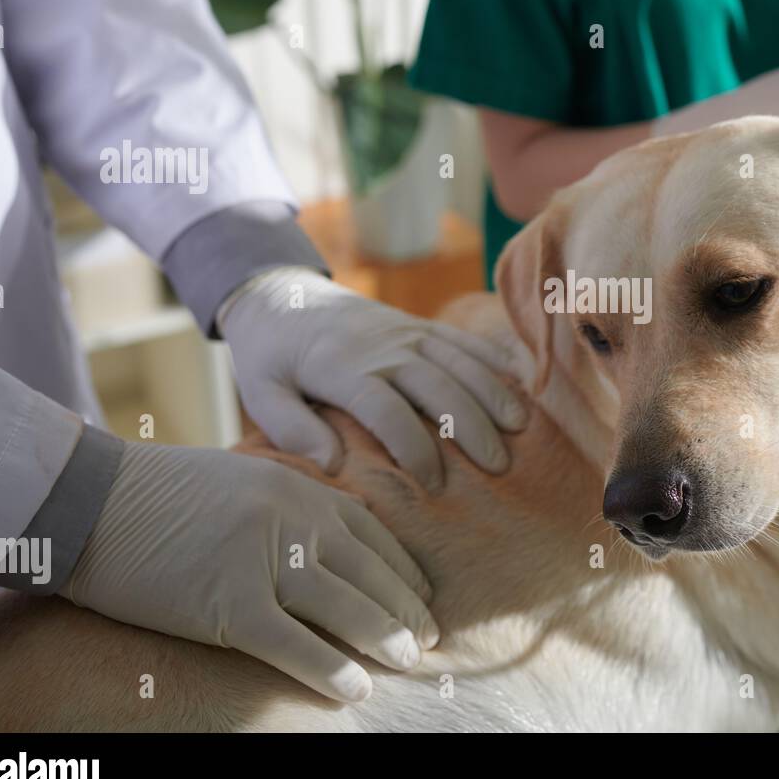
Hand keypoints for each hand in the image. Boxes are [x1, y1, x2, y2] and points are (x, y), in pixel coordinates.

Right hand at [61, 442, 436, 701]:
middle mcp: (292, 520)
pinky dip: (330, 670)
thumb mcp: (242, 479)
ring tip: (409, 661)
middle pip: (369, 572)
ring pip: (345, 608)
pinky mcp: (229, 603)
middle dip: (406, 608)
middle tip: (431, 637)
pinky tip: (355, 689)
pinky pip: (294, 645)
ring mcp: (263, 560)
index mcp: (296, 488)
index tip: (421, 595)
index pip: (370, 535)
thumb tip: (328, 541)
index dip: (401, 570)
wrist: (88, 498)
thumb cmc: (157, 493)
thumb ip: (289, 505)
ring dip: (385, 638)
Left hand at [220, 268, 525, 490]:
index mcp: (342, 368)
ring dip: (492, 394)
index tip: (434, 485)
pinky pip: (462, 339)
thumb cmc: (270, 355)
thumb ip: (290, 427)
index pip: (388, 412)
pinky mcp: (417, 324)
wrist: (279, 292)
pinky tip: (519, 382)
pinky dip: (492, 359)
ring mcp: (405, 331)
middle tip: (498, 467)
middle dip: (471, 427)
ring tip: (518, 429)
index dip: (415, 450)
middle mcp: (382, 347)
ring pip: (459, 361)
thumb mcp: (259, 391)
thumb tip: (332, 464)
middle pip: (437, 386)